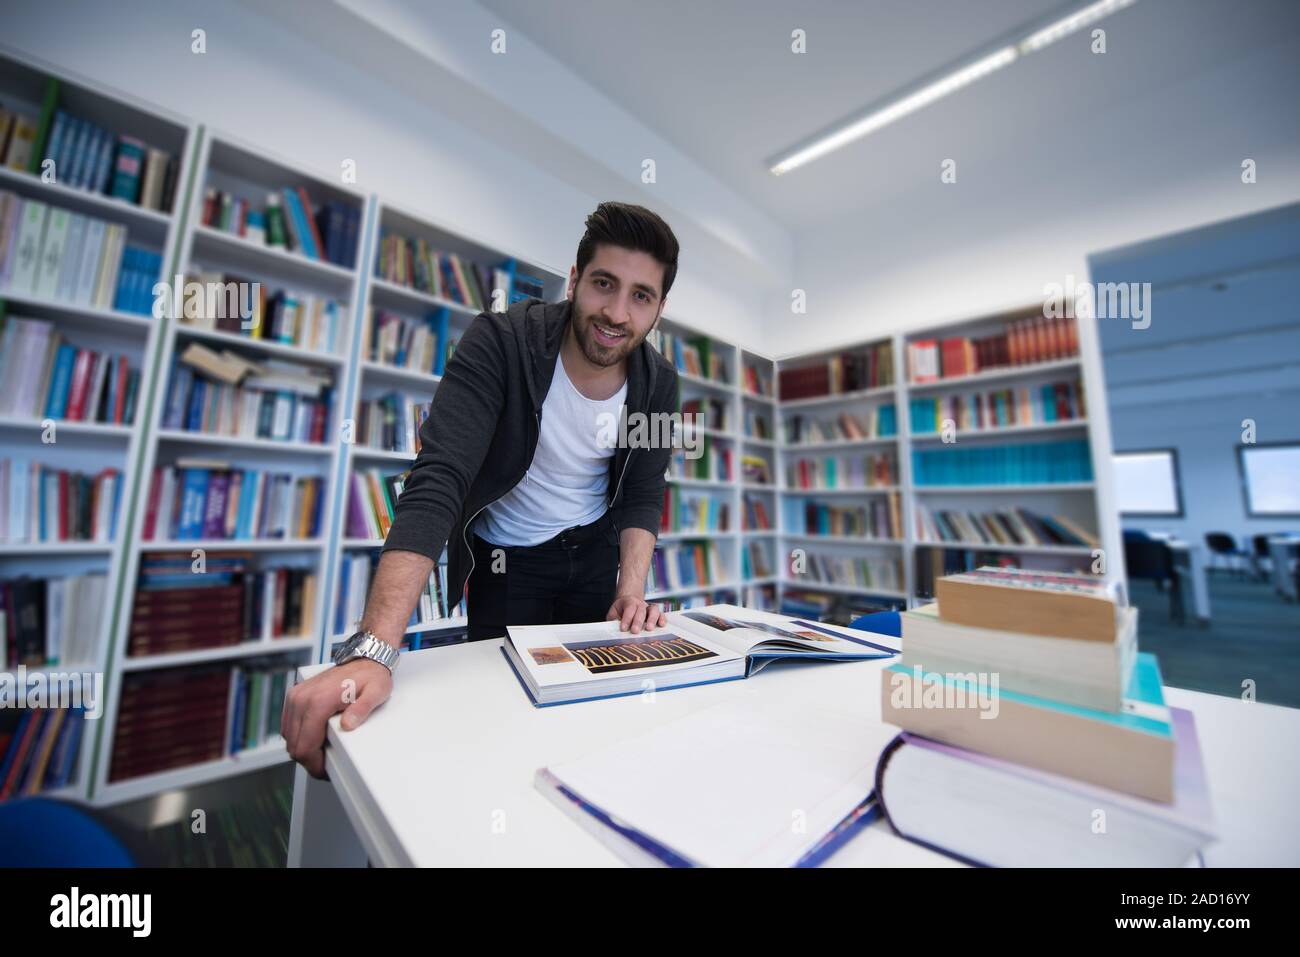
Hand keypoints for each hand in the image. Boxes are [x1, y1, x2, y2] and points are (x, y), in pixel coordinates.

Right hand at [282, 658, 392, 778]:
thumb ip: (361, 710)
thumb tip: (348, 724)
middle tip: (325, 764)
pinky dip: (297, 735)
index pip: (304, 746)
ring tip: (320, 751)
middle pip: (293, 745)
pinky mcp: (295, 695)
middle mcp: (302, 698)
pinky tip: (313, 737)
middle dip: (308, 759)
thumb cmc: (370, 676)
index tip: (325, 770)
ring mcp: (296, 695)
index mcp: (319, 701)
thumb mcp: (375, 693)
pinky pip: (288, 724)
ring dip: (302, 747)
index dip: (313, 764)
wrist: (364, 659)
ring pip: (288, 736)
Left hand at [606, 594, 666, 633]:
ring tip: (649, 629)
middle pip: (641, 610)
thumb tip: (613, 630)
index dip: (626, 618)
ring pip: (653, 610)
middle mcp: (640, 604)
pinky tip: (661, 625)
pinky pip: (661, 614)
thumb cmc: (620, 612)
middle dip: (638, 621)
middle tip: (635, 631)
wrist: (628, 602)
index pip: (629, 608)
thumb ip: (613, 620)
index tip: (623, 629)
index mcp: (628, 602)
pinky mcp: (656, 614)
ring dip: (652, 619)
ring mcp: (649, 608)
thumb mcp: (613, 614)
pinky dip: (662, 619)